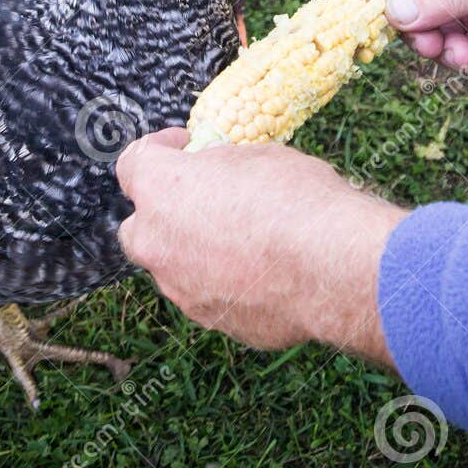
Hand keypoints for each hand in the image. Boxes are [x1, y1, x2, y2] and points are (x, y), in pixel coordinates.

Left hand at [116, 127, 406, 363]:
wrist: (334, 270)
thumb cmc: (299, 202)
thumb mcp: (259, 157)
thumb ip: (222, 166)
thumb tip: (216, 172)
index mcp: (163, 190)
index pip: (133, 163)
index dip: (160, 149)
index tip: (184, 147)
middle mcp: (158, 242)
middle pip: (140, 226)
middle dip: (164, 213)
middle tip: (203, 199)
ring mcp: (181, 288)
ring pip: (174, 266)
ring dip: (195, 251)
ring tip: (245, 240)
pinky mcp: (210, 320)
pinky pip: (208, 295)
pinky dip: (225, 282)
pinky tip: (264, 271)